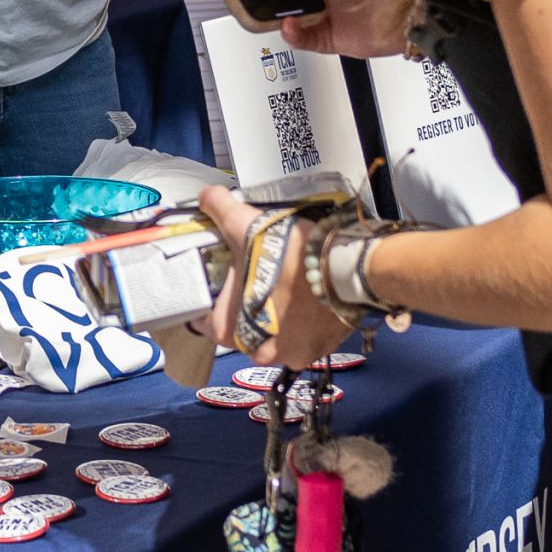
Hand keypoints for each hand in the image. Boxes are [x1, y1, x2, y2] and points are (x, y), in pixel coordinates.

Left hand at [201, 185, 356, 366]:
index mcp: (228, 330)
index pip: (205, 317)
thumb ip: (218, 208)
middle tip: (257, 276)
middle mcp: (258, 352)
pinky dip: (305, 319)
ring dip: (277, 314)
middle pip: (243, 326)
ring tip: (286, 284)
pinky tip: (309, 296)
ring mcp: (293, 355)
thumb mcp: (244, 223)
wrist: (346, 269)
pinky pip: (305, 335)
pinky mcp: (322, 349)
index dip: (213, 293)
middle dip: (247, 303)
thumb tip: (205, 196)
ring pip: (275, 333)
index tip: (221, 278)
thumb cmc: (286, 255)